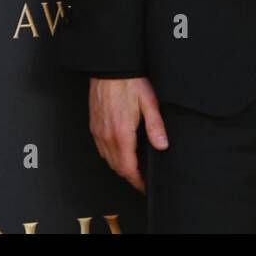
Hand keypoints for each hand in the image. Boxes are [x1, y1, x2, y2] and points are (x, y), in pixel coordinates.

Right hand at [88, 77, 167, 193]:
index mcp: (122, 133)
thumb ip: (155, 126)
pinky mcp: (93, 125)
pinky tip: (119, 152)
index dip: (137, 181)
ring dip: (120, 166)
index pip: (128, 168)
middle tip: (142, 179)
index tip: (144, 186)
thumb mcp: (149, 102)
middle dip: (130, 176)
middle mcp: (107, 135)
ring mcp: (98, 131)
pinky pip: (100, 148)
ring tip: (133, 168)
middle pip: (117, 167)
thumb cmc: (130, 82)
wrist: (110, 69)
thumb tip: (162, 145)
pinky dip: (110, 155)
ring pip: (107, 159)